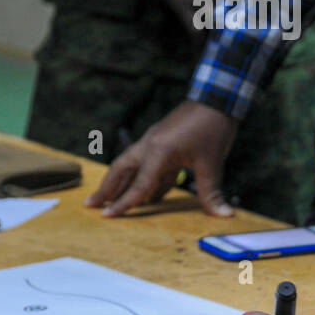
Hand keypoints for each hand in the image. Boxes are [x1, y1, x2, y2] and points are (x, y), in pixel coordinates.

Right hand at [85, 100, 238, 216]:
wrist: (217, 98)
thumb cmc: (212, 127)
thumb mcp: (212, 162)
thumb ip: (212, 192)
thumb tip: (224, 216)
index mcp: (158, 151)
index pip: (139, 184)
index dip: (123, 203)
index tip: (106, 216)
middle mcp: (150, 146)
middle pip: (121, 170)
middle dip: (106, 188)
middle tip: (91, 204)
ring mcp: (155, 142)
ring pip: (132, 165)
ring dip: (121, 182)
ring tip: (110, 199)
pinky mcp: (164, 141)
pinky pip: (149, 165)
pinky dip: (144, 179)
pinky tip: (149, 195)